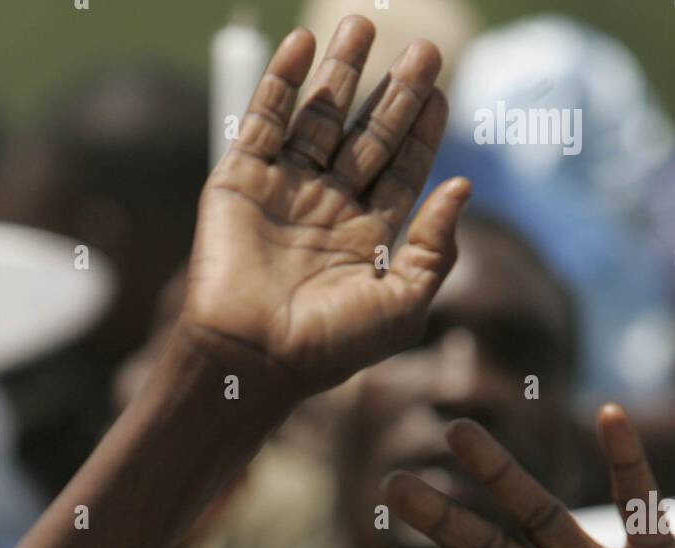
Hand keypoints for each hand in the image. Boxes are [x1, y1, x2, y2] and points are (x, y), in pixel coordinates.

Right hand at [182, 16, 469, 396]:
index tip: (442, 92)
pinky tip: (303, 44)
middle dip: (395, 93)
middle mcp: (327, 210)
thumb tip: (464, 186)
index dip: (423, 131)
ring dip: (341, 71)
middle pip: (368, 137)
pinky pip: (262, 120)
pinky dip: (280, 81)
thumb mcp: (403, 305)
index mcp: (367, 239)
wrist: (251, 357)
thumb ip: (435, 248)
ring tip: (363, 23)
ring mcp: (283, 192)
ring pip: (319, 118)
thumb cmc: (329, 346)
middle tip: (425, 50)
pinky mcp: (239, 182)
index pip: (402, 170)